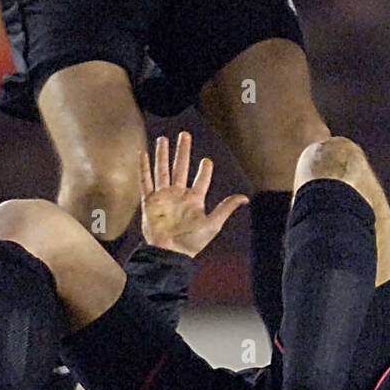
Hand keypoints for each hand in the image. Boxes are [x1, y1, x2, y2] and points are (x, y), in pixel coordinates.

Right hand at [138, 131, 247, 256]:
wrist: (169, 254)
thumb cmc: (191, 242)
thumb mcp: (213, 224)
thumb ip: (226, 208)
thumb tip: (246, 198)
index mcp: (194, 200)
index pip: (201, 179)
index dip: (205, 170)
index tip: (206, 161)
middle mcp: (178, 195)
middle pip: (180, 167)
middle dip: (182, 151)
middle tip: (185, 135)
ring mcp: (163, 197)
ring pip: (162, 170)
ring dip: (162, 154)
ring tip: (163, 139)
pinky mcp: (149, 202)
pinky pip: (146, 181)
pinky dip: (144, 168)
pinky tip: (143, 154)